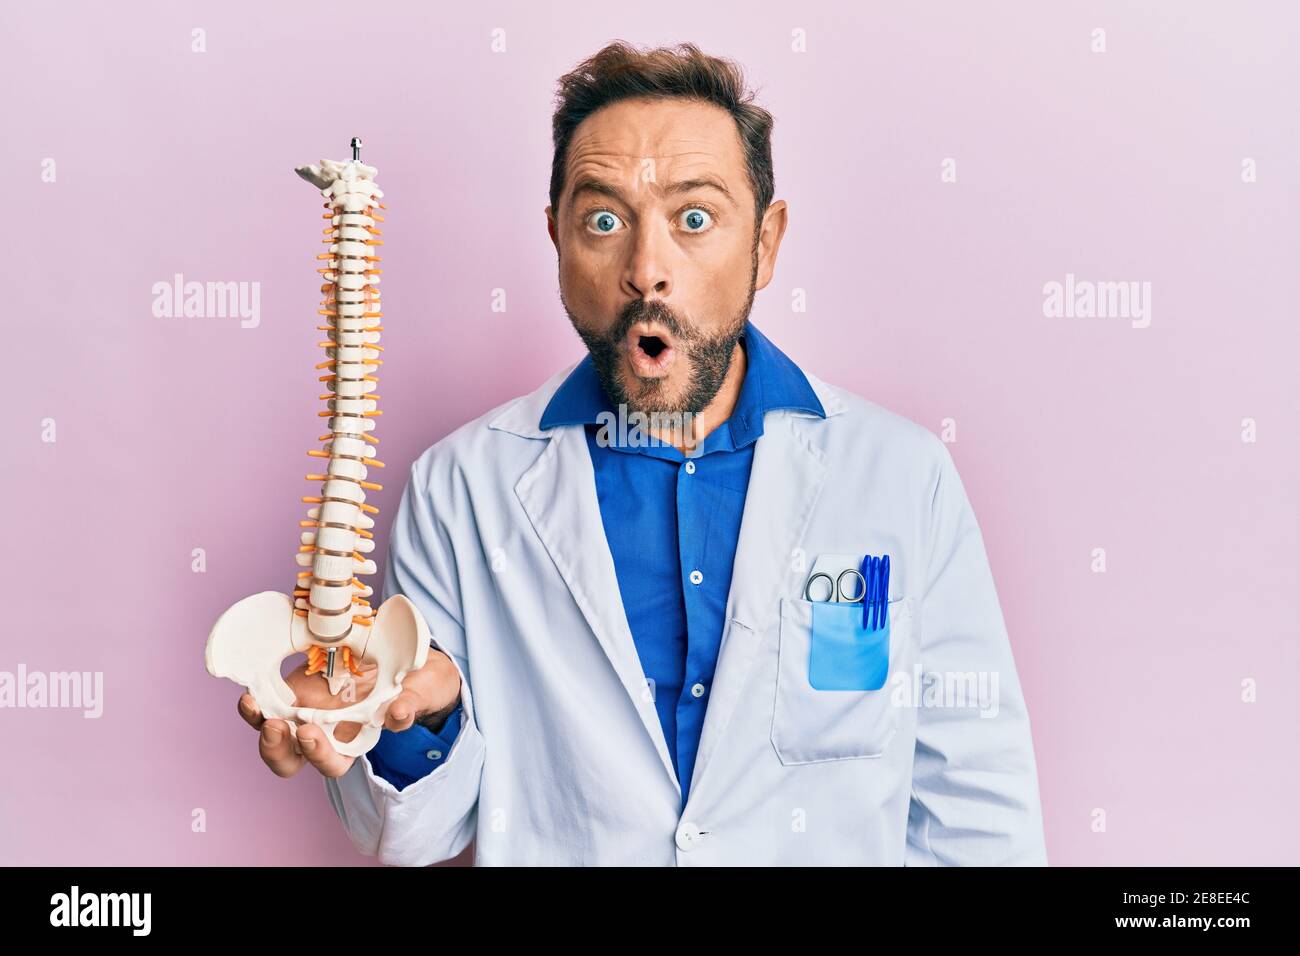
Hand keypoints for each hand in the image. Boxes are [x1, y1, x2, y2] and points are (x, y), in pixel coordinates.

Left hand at [236, 648, 461, 778]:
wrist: (406, 654)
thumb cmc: (415, 684)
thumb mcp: (419, 694)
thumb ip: (408, 706)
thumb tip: (396, 715)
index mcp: (353, 743)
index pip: (332, 764)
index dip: (319, 755)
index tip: (311, 733)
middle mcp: (325, 733)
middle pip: (291, 758)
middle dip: (277, 749)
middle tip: (276, 727)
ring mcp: (306, 710)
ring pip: (273, 731)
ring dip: (258, 722)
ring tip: (251, 704)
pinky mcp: (296, 686)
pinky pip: (268, 698)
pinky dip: (257, 697)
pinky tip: (250, 688)